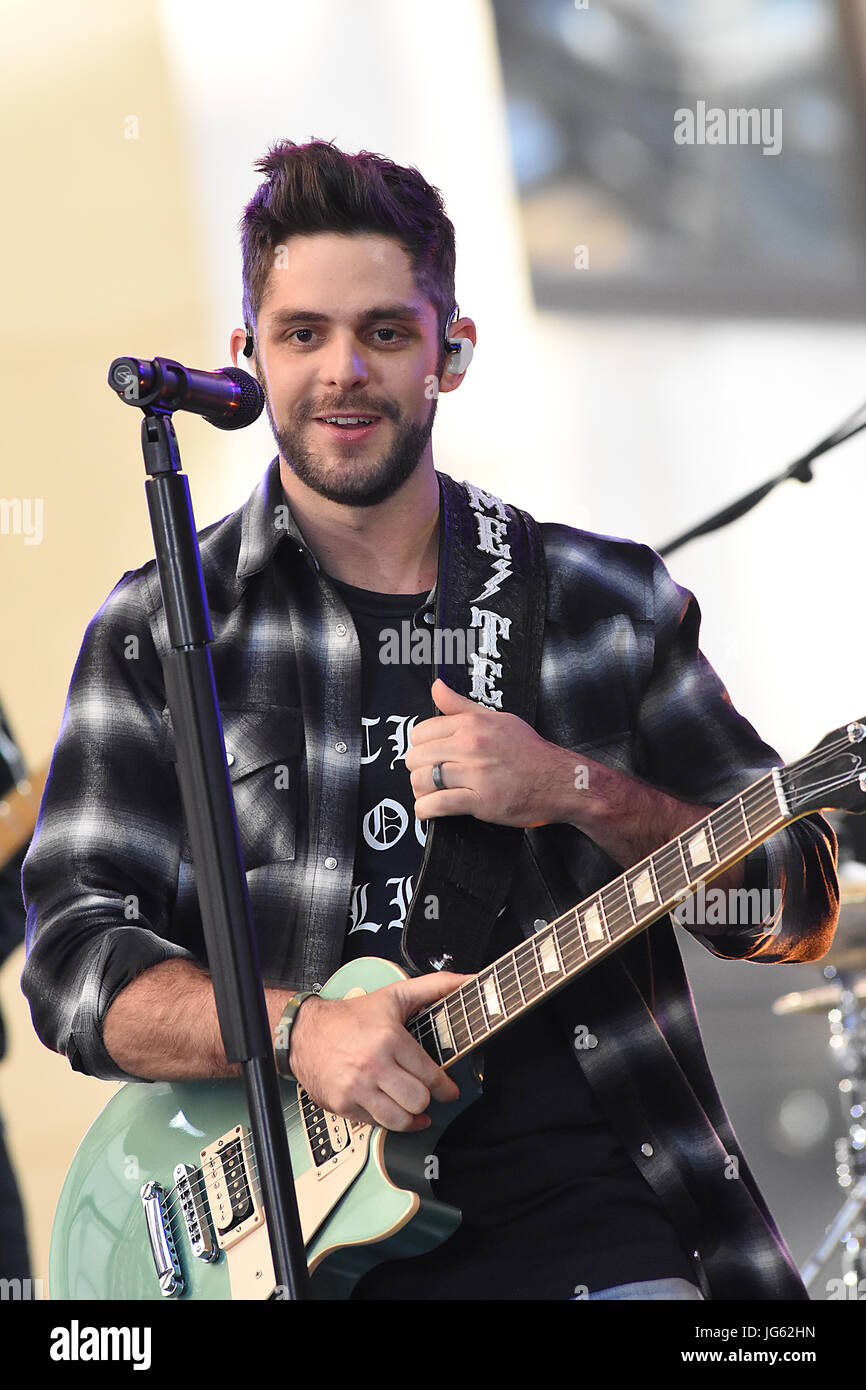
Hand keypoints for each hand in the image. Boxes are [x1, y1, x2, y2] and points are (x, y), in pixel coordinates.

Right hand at [287, 969, 470, 1130]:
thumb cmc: (353, 1015)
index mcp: (389, 1039)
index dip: (446, 1087)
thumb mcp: (395, 994)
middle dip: (426, 1099)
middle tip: (425, 1094)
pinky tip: (390, 1108)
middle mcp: (372, 1065)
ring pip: (399, 1119)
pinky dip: (387, 1119)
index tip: (449, 1091)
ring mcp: (356, 1088)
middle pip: (418, 1100)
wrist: (305, 1031)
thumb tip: (469, 980)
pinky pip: (375, 1124)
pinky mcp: (342, 1105)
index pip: (430, 1075)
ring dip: (411, 1117)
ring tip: (414, 1109)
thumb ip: (435, 986)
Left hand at [405, 678, 569, 827]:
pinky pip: (437, 804)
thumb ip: (460, 704)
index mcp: (472, 724)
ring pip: (422, 780)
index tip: (427, 755)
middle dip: (417, 769)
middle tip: (427, 776)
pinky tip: (429, 810)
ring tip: (428, 794)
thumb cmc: (530, 752)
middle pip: (416, 757)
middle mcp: (470, 745)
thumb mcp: (497, 718)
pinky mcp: (479, 800)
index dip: (420, 746)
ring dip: (419, 791)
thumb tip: (437, 687)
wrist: (559, 780)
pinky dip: (426, 810)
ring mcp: (474, 773)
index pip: (421, 732)